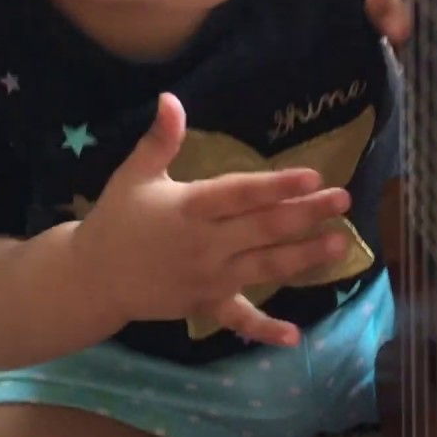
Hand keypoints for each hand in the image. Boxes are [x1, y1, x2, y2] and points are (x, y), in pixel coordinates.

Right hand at [71, 93, 351, 347]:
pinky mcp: (206, 305)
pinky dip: (265, 330)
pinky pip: (239, 320)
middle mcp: (205, 245)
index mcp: (189, 209)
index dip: (277, 186)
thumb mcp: (135, 175)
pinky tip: (295, 337)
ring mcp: (208, 279)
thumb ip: (160, 139)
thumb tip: (170, 99)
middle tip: (344, 201)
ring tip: (339, 244)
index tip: (313, 177)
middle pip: (263, 229)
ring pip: (264, 268)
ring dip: (303, 258)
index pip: (240, 194)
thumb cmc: (117, 219)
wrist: (92, 277)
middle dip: (306, 215)